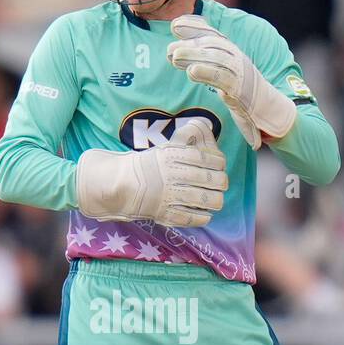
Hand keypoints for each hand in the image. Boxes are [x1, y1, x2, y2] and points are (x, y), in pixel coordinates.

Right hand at [76, 119, 227, 227]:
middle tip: (222, 183)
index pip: (204, 158)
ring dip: (215, 200)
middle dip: (220, 182)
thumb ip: (184, 142)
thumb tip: (205, 127)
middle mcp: (171, 175)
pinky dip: (201, 217)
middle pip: (208, 179)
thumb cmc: (147, 165)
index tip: (221, 165)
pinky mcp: (163, 212)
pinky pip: (188, 217)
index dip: (218, 163)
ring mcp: (167, 195)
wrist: (121, 183)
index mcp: (172, 157)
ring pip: (202, 199)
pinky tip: (206, 215)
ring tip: (217, 200)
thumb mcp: (164, 148)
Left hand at [166, 15, 296, 148]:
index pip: (212, 35)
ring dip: (194, 56)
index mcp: (233, 54)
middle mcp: (237, 59)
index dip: (195, 28)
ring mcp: (240, 73)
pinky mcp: (241, 90)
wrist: (270, 113)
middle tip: (169, 49)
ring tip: (174, 57)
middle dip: (190, 44)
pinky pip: (222, 79)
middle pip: (212, 46)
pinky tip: (192, 71)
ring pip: (215, 59)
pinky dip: (207, 73)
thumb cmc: (244, 94)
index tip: (175, 25)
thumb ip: (209, 62)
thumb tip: (180, 51)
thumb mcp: (226, 74)